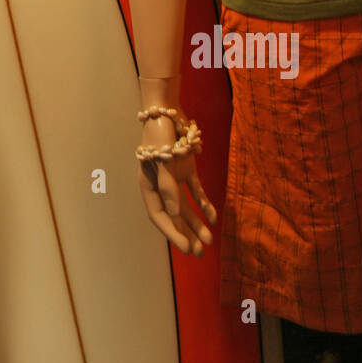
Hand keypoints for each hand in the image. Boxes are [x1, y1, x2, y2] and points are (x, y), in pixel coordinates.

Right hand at [137, 109, 216, 256]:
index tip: (186, 248)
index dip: (172, 233)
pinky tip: (213, 218)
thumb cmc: (158, 133)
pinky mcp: (186, 169)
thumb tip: (175, 214)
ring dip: (196, 223)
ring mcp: (174, 177)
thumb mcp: (161, 159)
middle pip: (173, 215)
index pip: (159, 215)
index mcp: (147, 185)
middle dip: (186, 234)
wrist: (167, 109)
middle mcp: (160, 185)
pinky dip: (204, 204)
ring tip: (209, 241)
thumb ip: (168, 186)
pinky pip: (196, 191)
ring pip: (186, 206)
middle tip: (199, 253)